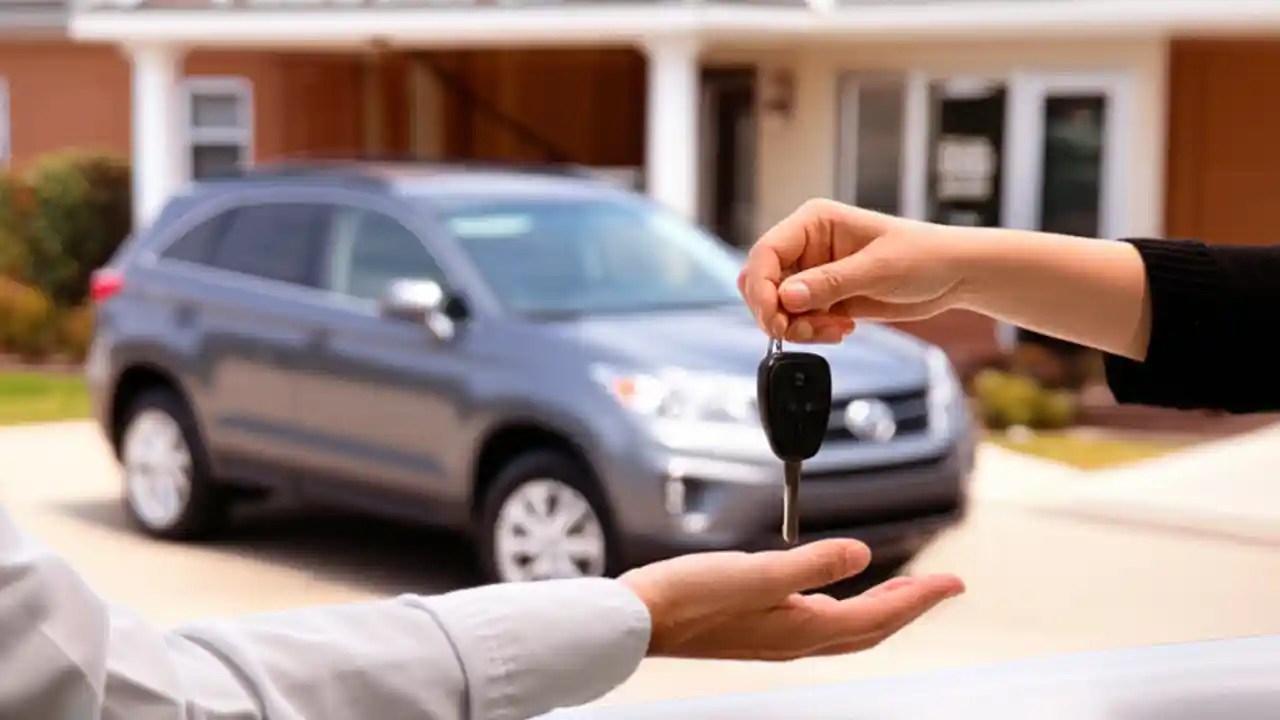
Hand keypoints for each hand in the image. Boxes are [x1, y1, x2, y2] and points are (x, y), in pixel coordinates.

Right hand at [619, 539, 963, 660]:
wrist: (640, 619)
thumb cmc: (690, 597)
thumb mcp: (757, 573)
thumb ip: (813, 564)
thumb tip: (863, 554)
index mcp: (802, 628)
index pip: (880, 614)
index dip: (921, 598)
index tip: (956, 583)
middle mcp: (795, 639)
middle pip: (871, 627)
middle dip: (910, 606)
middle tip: (942, 587)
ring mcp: (776, 637)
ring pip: (847, 626)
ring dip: (881, 607)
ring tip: (903, 587)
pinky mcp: (758, 628)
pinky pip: (821, 620)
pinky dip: (845, 605)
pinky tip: (834, 591)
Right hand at [739, 199, 966, 342]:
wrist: (953, 276)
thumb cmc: (923, 256)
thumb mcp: (877, 268)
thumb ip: (829, 282)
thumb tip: (786, 297)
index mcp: (814, 222)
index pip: (766, 253)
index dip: (762, 287)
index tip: (775, 316)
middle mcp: (807, 246)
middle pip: (763, 282)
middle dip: (776, 312)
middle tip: (801, 331)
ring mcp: (814, 273)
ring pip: (777, 306)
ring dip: (796, 326)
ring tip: (831, 331)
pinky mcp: (824, 297)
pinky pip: (798, 320)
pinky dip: (811, 332)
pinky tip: (841, 329)